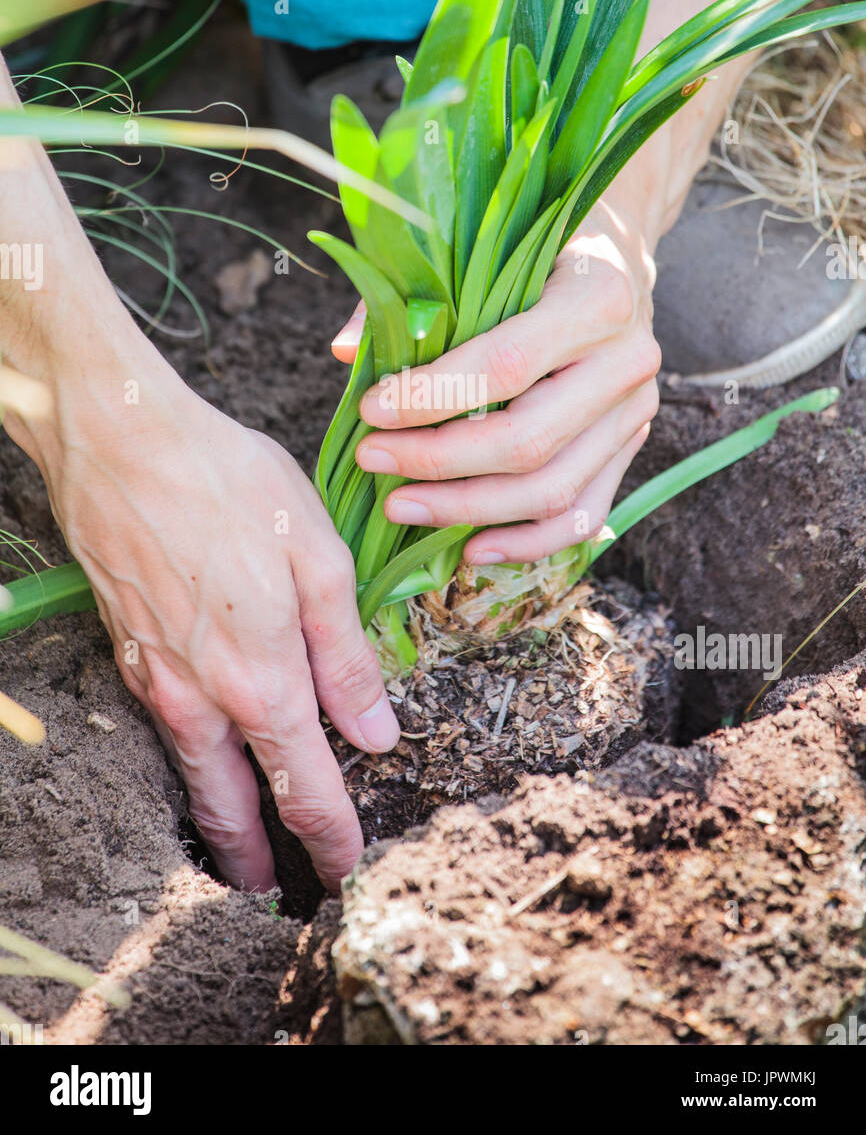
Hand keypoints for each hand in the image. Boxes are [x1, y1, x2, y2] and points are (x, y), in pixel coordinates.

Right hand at [17, 331, 398, 893]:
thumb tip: (378, 732)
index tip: (350, 866)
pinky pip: (166, 732)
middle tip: (282, 893)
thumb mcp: (318, 558)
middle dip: (262, 858)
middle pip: (235, 806)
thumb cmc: (229, 485)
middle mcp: (204, 698)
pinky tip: (204, 756)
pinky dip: (190, 767)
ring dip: (221, 824)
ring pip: (193, 777)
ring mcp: (156, 681)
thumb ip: (348, 655)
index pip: (306, 786)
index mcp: (264, 678)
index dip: (332, 835)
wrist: (121, 442)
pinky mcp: (129, 654)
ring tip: (240, 854)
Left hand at [331, 199, 660, 563]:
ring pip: (554, 490)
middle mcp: (629, 359)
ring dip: (470, 510)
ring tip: (403, 507)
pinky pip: (583, 512)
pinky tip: (470, 547)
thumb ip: (415, 295)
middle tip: (373, 461)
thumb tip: (347, 353)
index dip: (430, 397)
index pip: (504, 365)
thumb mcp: (481, 245)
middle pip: (528, 441)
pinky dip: (526, 541)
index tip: (368, 412)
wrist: (617, 253)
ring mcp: (638, 410)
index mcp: (597, 296)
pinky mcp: (634, 444)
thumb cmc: (535, 245)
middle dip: (438, 461)